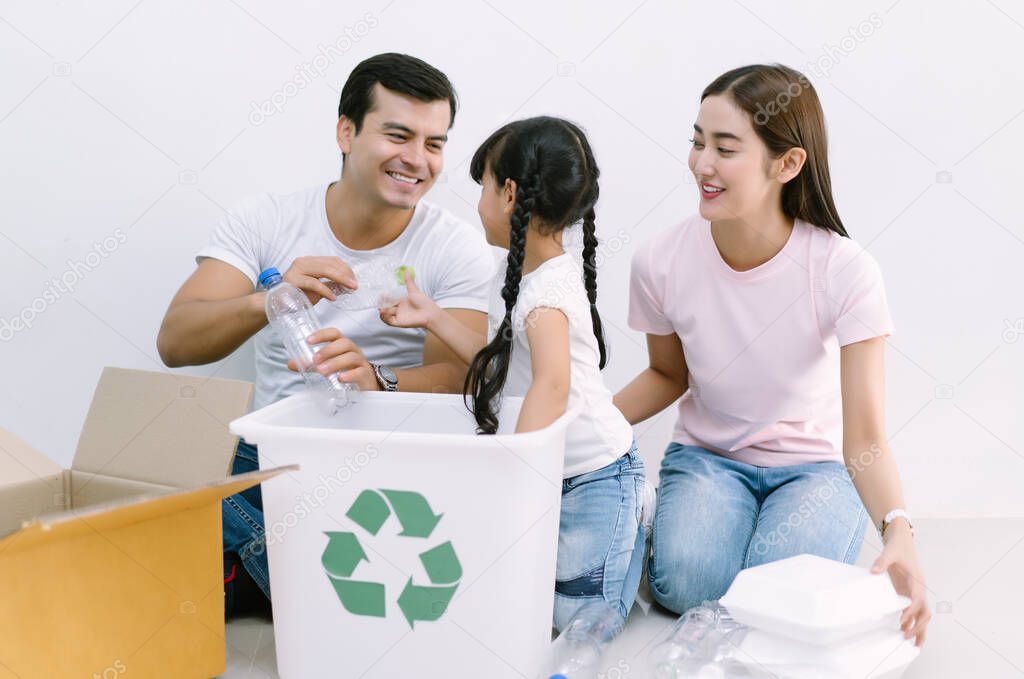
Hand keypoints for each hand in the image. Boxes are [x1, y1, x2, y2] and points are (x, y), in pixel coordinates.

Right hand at [282, 256, 357, 305]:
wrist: (275, 304)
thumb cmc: (297, 296)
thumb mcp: (317, 289)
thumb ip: (330, 284)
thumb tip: (349, 284)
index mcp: (310, 261)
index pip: (332, 260)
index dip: (346, 269)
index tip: (354, 280)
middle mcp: (303, 262)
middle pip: (330, 264)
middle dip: (346, 275)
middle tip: (355, 285)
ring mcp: (297, 269)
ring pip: (324, 270)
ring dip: (340, 279)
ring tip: (349, 288)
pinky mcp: (293, 280)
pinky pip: (314, 283)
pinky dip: (326, 290)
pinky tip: (333, 297)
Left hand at [286, 327, 379, 390]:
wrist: (365, 387)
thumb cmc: (346, 371)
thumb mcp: (327, 366)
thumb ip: (310, 364)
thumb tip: (290, 363)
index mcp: (342, 345)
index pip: (334, 333)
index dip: (322, 334)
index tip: (308, 340)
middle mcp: (353, 351)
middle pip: (344, 343)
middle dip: (328, 350)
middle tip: (314, 360)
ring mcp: (361, 363)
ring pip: (351, 357)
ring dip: (335, 363)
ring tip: (322, 371)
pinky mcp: (365, 376)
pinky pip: (359, 372)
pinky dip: (349, 374)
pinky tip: (340, 379)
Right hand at [379, 269, 439, 329]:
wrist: (429, 313)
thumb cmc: (424, 302)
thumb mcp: (414, 290)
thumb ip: (409, 281)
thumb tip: (406, 270)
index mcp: (402, 302)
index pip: (390, 300)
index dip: (385, 298)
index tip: (381, 294)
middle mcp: (400, 309)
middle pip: (387, 308)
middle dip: (382, 305)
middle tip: (378, 302)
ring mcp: (399, 316)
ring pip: (387, 315)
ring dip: (382, 312)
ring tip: (381, 309)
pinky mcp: (400, 323)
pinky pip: (390, 321)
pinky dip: (385, 318)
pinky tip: (384, 313)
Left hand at [871, 521, 930, 646]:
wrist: (902, 541)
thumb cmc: (898, 547)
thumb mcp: (889, 552)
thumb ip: (882, 561)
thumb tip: (874, 571)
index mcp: (917, 581)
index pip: (917, 600)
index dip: (911, 611)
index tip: (902, 620)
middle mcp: (918, 589)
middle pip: (925, 612)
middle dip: (919, 627)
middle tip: (907, 638)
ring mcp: (914, 592)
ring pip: (921, 614)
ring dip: (919, 628)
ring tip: (912, 643)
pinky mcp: (908, 593)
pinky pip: (912, 610)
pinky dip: (911, 621)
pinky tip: (904, 629)